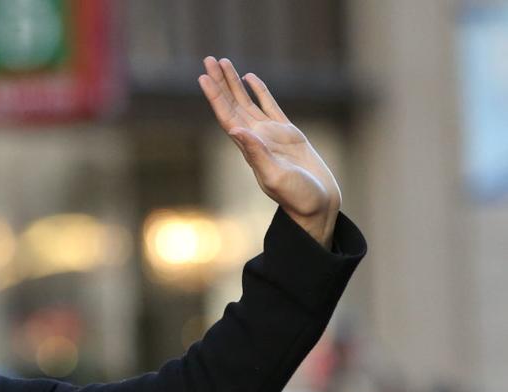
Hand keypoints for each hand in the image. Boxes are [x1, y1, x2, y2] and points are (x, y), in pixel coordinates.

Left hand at [198, 56, 341, 247]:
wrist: (317, 204)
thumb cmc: (298, 197)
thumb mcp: (275, 177)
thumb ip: (257, 155)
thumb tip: (236, 132)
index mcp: (249, 148)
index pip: (227, 116)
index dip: (215, 97)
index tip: (203, 77)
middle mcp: (255, 139)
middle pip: (233, 104)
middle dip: (220, 82)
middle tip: (208, 59)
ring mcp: (270, 134)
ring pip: (247, 101)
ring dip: (234, 83)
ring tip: (223, 62)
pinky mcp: (287, 132)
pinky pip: (269, 105)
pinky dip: (259, 90)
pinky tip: (250, 78)